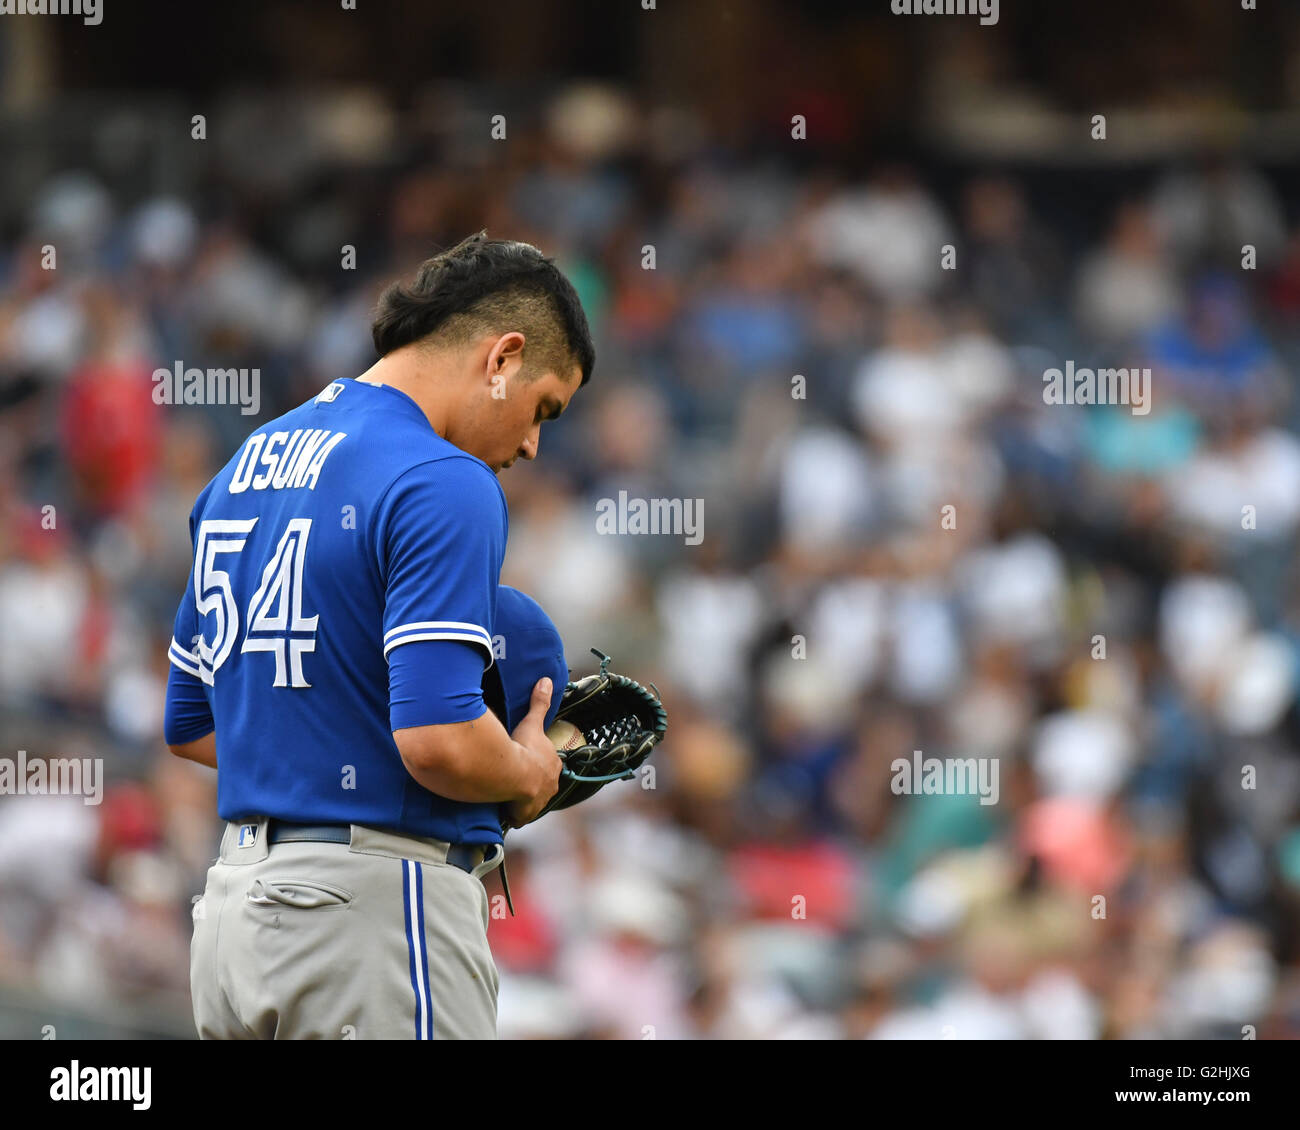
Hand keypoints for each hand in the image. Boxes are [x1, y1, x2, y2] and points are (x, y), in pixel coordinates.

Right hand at [503, 676, 561, 828]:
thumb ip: (539, 703)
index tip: (526, 760)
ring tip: (509, 795)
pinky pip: (520, 816)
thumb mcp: (531, 722)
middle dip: (532, 782)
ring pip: (532, 801)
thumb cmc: (523, 747)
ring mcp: (539, 801)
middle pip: (542, 784)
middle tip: (516, 778)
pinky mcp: (525, 813)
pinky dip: (514, 814)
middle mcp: (550, 784)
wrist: (513, 774)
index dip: (538, 762)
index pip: (548, 763)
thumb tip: (546, 680)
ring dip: (523, 800)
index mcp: (553, 764)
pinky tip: (505, 812)